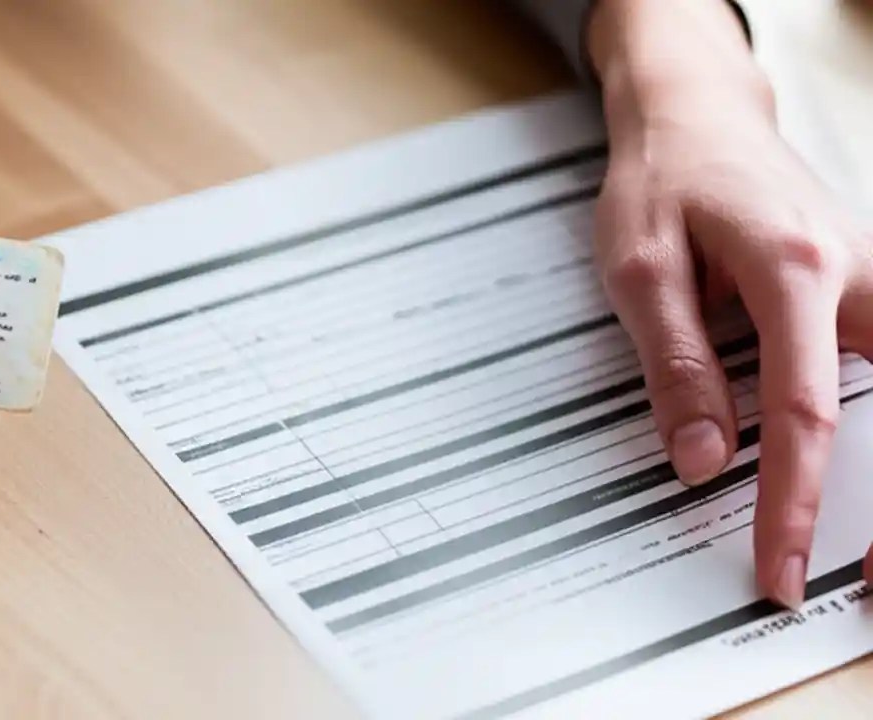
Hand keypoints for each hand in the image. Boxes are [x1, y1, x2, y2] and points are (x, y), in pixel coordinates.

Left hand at [587, 0, 872, 607]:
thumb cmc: (665, 181)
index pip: (806, 410)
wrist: (697, 121)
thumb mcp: (641, 270)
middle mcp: (855, 273)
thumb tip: (704, 460)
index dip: (794, 500)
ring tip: (867, 550)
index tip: (778, 562)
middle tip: (865, 581)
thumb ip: (677, 366)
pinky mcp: (866, 291)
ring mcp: (872, 280)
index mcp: (795, 267)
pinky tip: (863, 481)